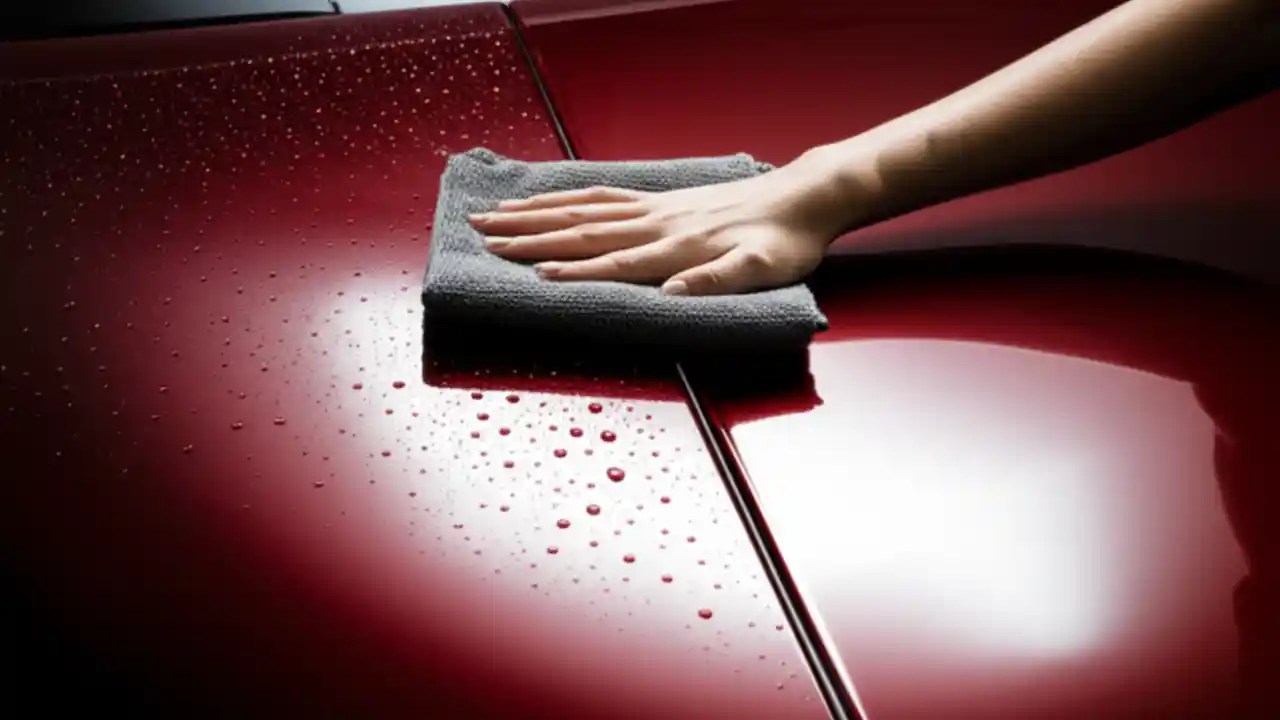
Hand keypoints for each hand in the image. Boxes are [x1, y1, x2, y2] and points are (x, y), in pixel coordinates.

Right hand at [467, 153, 854, 295]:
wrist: (803, 197)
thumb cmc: (784, 243)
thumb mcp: (763, 270)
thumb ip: (717, 282)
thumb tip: (673, 293)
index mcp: (678, 247)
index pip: (615, 260)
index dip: (573, 268)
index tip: (531, 273)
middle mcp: (658, 223)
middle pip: (583, 228)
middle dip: (530, 235)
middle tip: (485, 238)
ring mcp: (655, 207)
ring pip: (584, 208)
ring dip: (537, 213)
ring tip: (495, 215)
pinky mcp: (660, 199)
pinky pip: (603, 195)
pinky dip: (568, 196)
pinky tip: (547, 199)